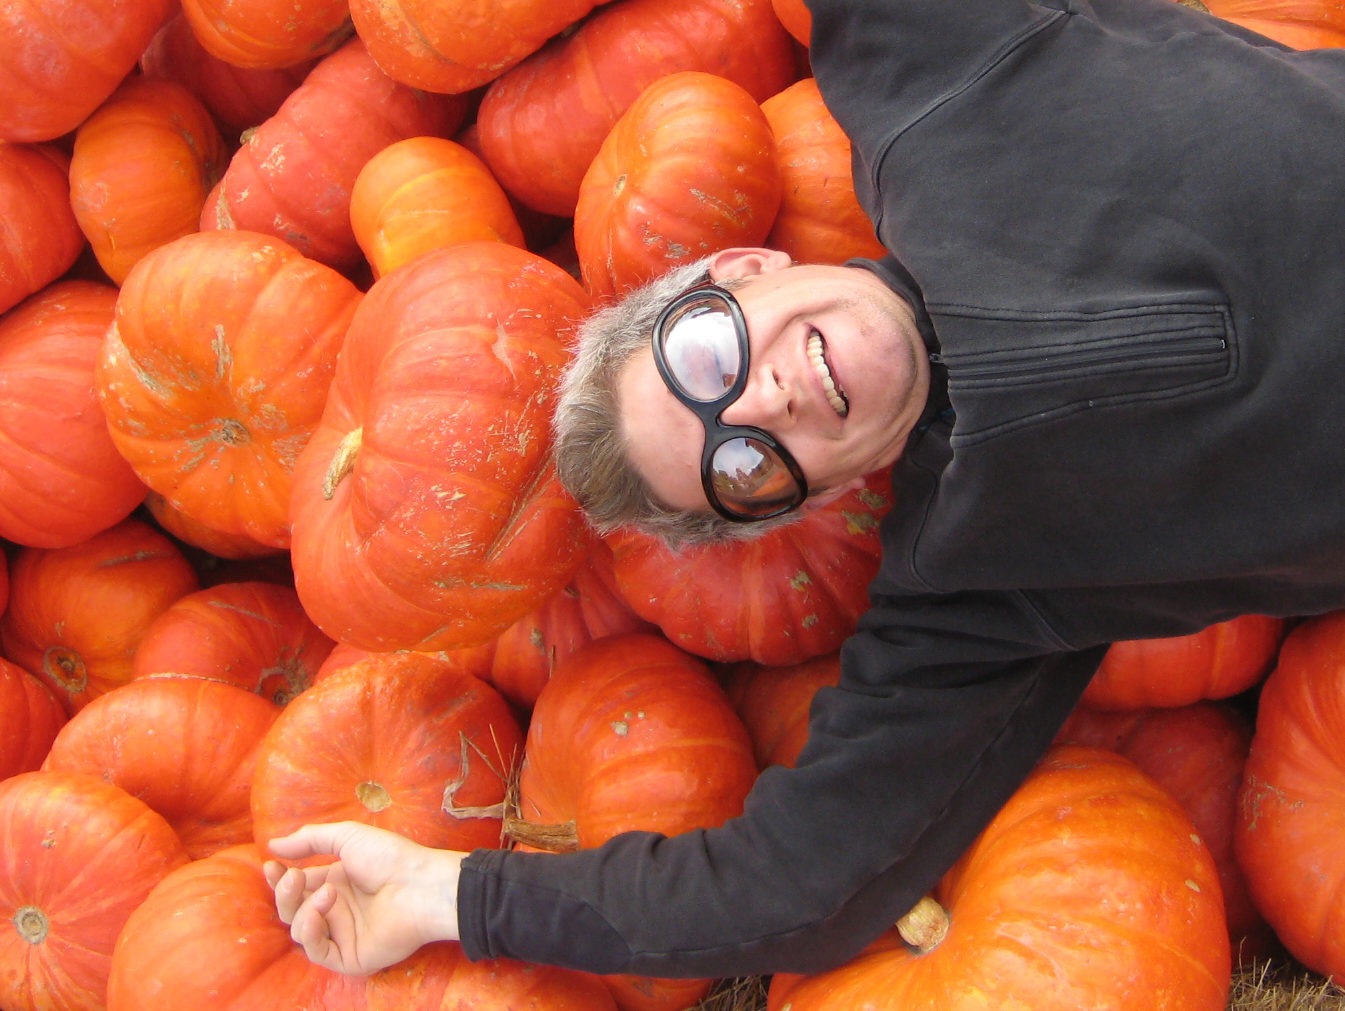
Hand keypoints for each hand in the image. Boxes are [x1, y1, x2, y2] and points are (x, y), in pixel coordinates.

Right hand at [264, 821, 464, 974]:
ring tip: (329, 892)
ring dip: (304, 910)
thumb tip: (272, 846)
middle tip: (292, 878)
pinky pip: (317, 951)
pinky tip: (319, 914)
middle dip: (285, 894)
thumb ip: (310, 839)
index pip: (296, 886)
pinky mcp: (349, 956)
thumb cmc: (390, 857)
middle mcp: (336, 909)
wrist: (419, 885)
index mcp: (335, 882)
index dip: (280, 878)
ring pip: (300, 930)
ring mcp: (342, 934)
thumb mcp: (347, 837)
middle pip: (292, 909)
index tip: (271, 865)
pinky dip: (311, 934)